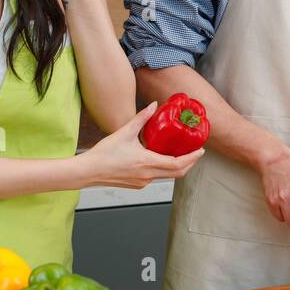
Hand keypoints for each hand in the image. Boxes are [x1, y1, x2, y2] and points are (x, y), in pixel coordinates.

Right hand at [80, 103, 203, 188]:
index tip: (201, 150)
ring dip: (176, 166)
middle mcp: (148, 175)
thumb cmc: (104, 154)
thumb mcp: (125, 132)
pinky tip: (160, 159)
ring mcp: (143, 182)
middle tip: (196, 153)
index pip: (178, 163)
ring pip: (167, 176)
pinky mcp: (137, 184)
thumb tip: (154, 105)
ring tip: (181, 154)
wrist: (87, 171)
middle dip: (190, 163)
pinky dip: (163, 169)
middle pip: (177, 173)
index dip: (192, 158)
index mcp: (147, 162)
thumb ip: (141, 118)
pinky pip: (155, 177)